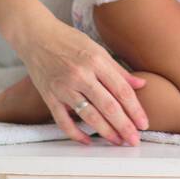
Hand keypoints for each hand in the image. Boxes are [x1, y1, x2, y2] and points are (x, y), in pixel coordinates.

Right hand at [14, 14, 149, 146]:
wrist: (36, 36)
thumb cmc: (69, 40)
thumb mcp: (98, 49)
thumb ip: (118, 70)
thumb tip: (141, 85)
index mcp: (96, 61)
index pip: (121, 90)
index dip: (135, 110)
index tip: (143, 123)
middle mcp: (81, 75)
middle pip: (108, 106)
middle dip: (124, 126)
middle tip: (134, 140)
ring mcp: (64, 87)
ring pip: (89, 115)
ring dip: (105, 132)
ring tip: (118, 142)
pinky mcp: (49, 96)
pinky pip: (63, 120)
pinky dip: (75, 133)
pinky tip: (88, 141)